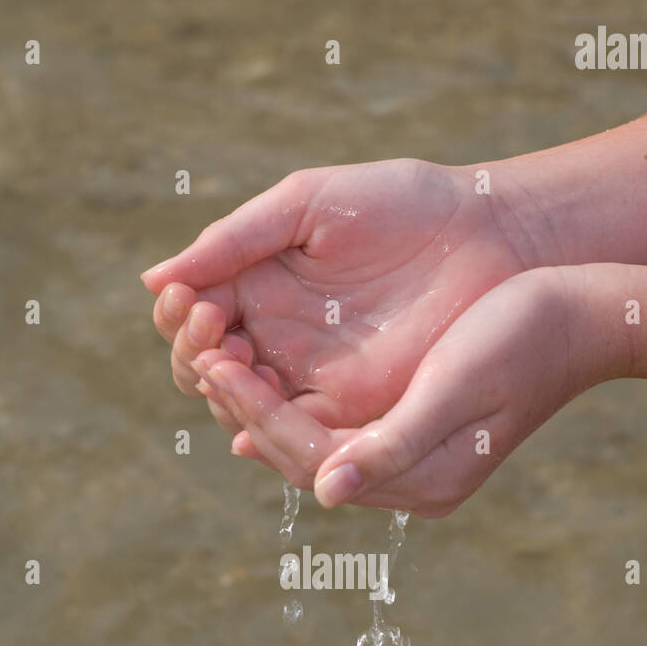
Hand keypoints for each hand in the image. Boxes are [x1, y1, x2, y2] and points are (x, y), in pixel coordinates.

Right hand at [142, 159, 540, 432]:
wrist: (491, 237)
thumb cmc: (407, 205)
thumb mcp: (310, 206)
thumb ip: (235, 240)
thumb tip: (155, 282)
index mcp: (258, 285)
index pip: (192, 321)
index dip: (180, 318)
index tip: (195, 301)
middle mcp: (278, 338)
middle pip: (207, 371)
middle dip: (196, 355)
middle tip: (218, 330)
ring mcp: (313, 378)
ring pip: (242, 410)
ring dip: (225, 394)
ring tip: (236, 361)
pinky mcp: (353, 413)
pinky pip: (296, 439)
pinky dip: (265, 436)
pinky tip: (253, 424)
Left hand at [189, 266, 606, 517]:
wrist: (580, 318)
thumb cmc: (522, 339)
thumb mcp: (455, 385)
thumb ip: (393, 443)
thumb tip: (326, 492)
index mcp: (424, 479)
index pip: (315, 460)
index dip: (259, 414)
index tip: (215, 363)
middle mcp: (412, 484)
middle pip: (305, 462)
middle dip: (249, 412)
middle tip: (201, 359)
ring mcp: (412, 464)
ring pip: (312, 450)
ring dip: (262, 411)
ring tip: (216, 363)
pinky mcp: (411, 435)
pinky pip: (332, 433)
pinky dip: (291, 407)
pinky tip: (259, 382)